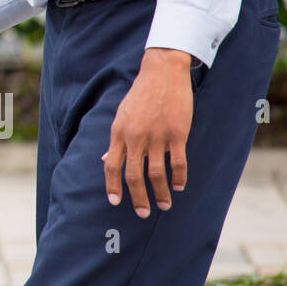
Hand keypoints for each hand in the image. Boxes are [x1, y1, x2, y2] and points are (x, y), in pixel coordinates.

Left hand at [103, 48, 193, 217]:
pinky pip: (178, 163)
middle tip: (142, 213)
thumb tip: (107, 160)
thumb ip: (116, 139)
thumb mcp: (121, 115)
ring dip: (161, 193)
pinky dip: (178, 178)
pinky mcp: (177, 134)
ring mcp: (157, 136)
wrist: (162, 72)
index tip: (115, 201)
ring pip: (157, 174)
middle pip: (134, 175)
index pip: (112, 165)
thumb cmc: (140, 94)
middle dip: (137, 198)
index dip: (112, 186)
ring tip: (164, 204)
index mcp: (119, 132)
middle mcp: (135, 136)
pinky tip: (179, 186)